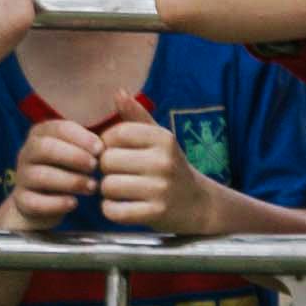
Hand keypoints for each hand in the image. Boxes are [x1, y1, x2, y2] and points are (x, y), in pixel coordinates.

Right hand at [3, 117, 100, 230]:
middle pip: (45, 148)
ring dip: (71, 181)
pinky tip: (74, 203)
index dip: (81, 137)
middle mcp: (26, 153)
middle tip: (94, 166)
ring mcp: (22, 178)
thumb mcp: (73, 152)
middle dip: (74, 156)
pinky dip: (57, 203)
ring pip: (41, 176)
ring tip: (92, 186)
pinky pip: (36, 202)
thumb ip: (87, 145)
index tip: (100, 149)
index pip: (58, 128)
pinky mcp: (22, 201)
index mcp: (40, 135)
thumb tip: (104, 147)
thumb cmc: (64, 170)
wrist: (40, 202)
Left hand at [94, 115, 217, 234]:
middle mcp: (164, 161)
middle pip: (107, 161)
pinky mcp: (156, 213)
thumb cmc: (170, 167)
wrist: (198, 204)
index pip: (115, 134)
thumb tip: (118, 92)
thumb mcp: (159, 139)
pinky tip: (120, 207)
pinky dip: (111, 210)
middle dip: (106, 169)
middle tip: (117, 174)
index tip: (114, 151)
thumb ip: (137, 116)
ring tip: (120, 191)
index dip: (106, 144)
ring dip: (107, 191)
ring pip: (108, 186)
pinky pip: (114, 211)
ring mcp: (161, 189)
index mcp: (163, 138)